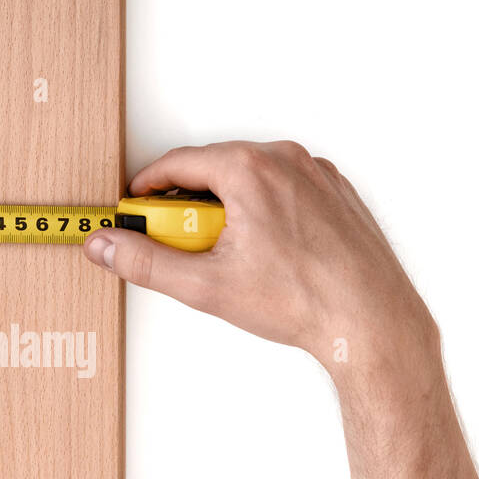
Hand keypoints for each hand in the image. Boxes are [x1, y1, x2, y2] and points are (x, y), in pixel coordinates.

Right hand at [84, 141, 437, 385]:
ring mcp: (315, 173)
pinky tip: (263, 254)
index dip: (146, 188)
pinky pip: (282, 189)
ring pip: (249, 179)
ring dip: (226, 209)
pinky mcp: (335, 192)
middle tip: (178, 245)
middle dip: (187, 204)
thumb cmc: (303, 300)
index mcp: (249, 169)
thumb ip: (145, 261)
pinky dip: (262, 212)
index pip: (177, 164)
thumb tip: (107, 246)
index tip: (133, 208)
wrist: (370, 320)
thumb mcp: (205, 286)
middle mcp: (285, 159)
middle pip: (214, 169)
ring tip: (226, 257)